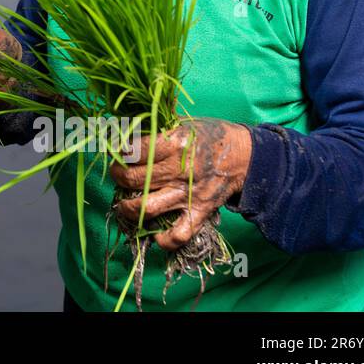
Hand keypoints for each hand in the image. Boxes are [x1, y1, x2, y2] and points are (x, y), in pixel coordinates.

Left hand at [109, 118, 252, 251]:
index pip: (133, 150)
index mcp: (174, 143)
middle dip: (118, 177)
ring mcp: (189, 194)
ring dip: (127, 209)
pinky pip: (179, 234)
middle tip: (119, 174)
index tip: (117, 152)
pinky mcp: (201, 212)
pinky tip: (154, 234)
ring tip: (123, 204)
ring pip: (147, 208)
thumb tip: (123, 130)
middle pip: (133, 179)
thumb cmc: (209, 136)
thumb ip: (155, 129)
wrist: (246, 156)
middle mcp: (180, 170)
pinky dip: (164, 239)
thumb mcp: (182, 123)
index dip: (119, 152)